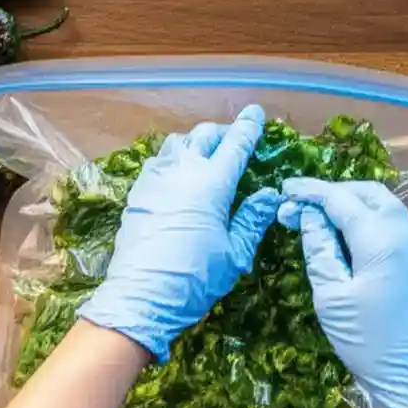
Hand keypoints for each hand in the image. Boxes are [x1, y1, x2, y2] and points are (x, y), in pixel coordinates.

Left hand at [78, 105, 280, 362]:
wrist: (141, 295)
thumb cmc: (196, 277)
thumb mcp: (235, 252)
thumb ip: (253, 219)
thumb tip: (269, 195)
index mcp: (213, 182)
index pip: (235, 144)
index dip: (248, 127)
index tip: (256, 113)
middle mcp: (183, 171)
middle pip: (204, 135)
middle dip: (222, 132)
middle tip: (234, 140)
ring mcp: (156, 178)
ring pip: (178, 143)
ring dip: (195, 142)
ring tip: (205, 154)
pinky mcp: (138, 191)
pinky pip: (158, 161)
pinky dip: (173, 158)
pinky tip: (178, 174)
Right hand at [279, 179, 407, 407]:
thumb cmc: (368, 340)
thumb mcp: (331, 295)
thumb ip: (319, 248)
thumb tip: (308, 215)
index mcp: (381, 239)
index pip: (340, 199)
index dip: (310, 191)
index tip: (283, 189)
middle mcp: (405, 232)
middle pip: (367, 193)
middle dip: (332, 191)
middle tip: (300, 203)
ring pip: (382, 205)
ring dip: (350, 203)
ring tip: (318, 215)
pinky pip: (391, 222)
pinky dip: (365, 217)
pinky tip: (344, 233)